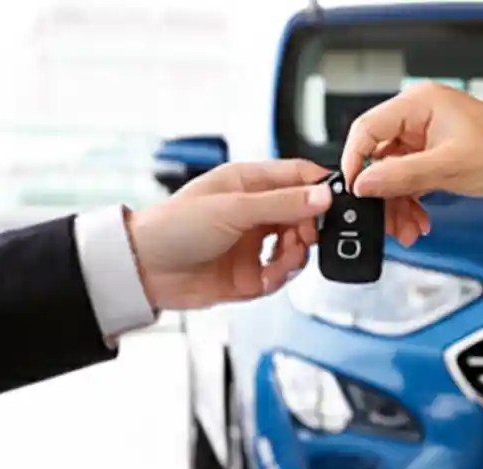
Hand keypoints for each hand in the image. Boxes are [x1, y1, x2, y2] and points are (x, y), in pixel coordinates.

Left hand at [126, 158, 418, 309]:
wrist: (144, 270)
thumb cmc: (173, 226)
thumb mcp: (233, 208)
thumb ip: (282, 204)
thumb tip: (323, 196)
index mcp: (249, 183)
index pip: (299, 177)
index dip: (321, 188)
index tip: (338, 202)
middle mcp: (255, 213)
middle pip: (305, 215)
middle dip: (312, 227)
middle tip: (307, 236)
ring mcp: (253, 244)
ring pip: (297, 248)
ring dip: (298, 254)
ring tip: (287, 256)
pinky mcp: (250, 275)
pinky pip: (281, 275)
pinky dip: (283, 276)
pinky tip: (271, 274)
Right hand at [342, 82, 482, 230]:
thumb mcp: (448, 170)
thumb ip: (400, 176)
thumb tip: (363, 183)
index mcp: (420, 103)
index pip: (366, 129)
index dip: (355, 162)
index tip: (355, 192)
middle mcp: (421, 114)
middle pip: (379, 154)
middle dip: (383, 193)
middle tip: (386, 222)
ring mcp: (429, 134)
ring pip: (394, 172)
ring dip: (398, 203)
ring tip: (408, 229)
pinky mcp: (439, 152)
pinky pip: (412, 177)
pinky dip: (413, 200)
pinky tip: (419, 221)